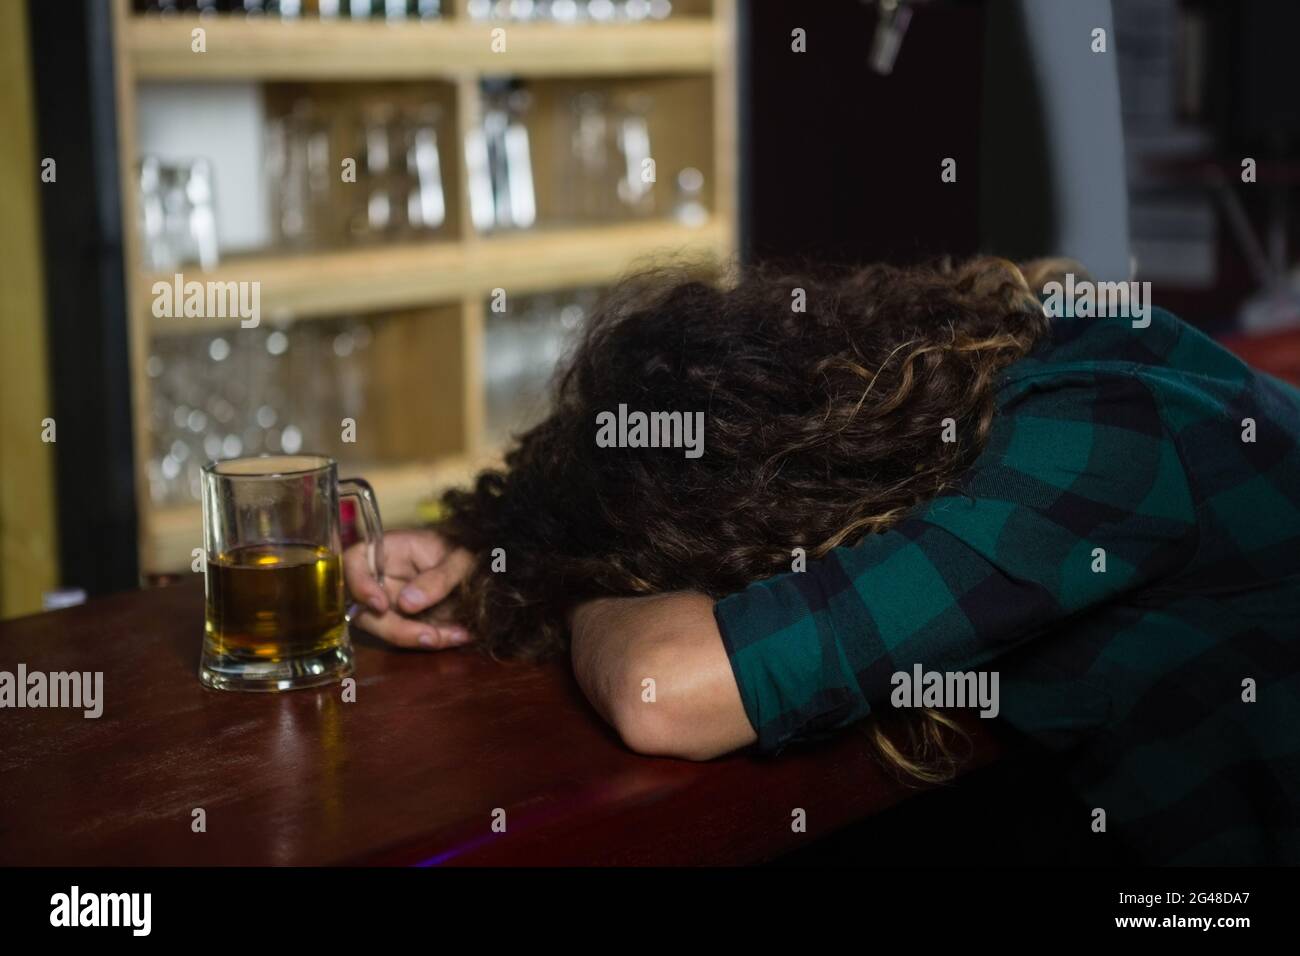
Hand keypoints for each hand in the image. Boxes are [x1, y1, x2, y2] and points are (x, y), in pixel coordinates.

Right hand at [343, 529, 475, 650]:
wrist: (482, 564)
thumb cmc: (465, 548)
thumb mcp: (460, 558)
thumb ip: (438, 577)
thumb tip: (407, 604)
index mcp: (387, 550)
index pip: (353, 562)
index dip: (359, 585)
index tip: (381, 605)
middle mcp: (381, 577)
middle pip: (364, 608)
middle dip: (395, 628)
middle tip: (429, 635)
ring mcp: (389, 601)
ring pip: (384, 628)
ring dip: (416, 638)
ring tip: (455, 635)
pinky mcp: (404, 619)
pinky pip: (408, 637)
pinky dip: (432, 640)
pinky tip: (458, 635)